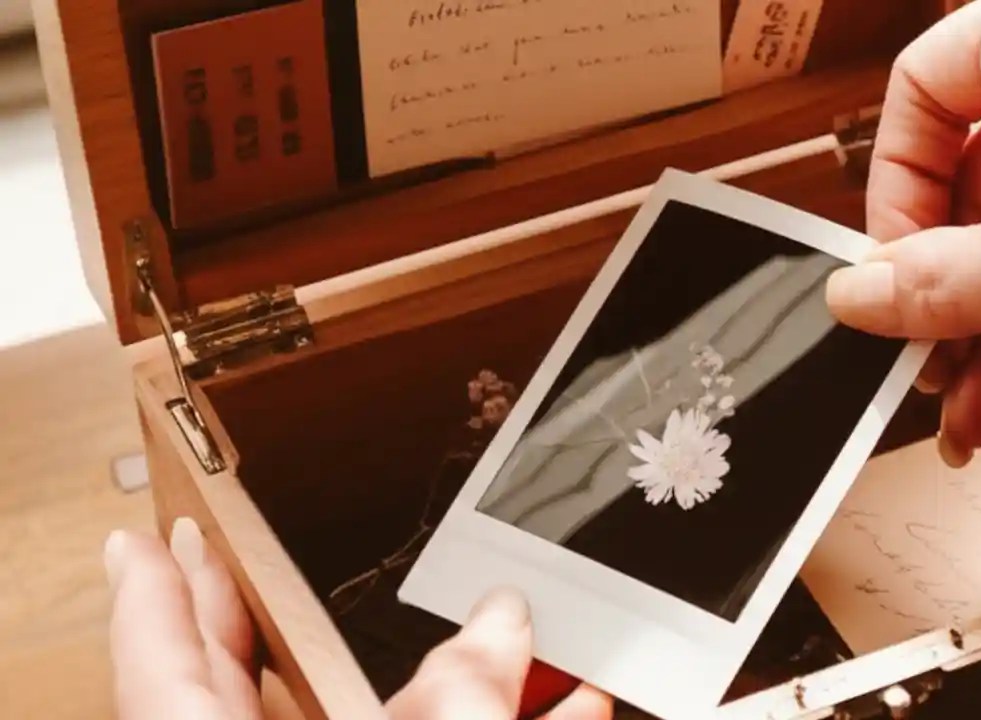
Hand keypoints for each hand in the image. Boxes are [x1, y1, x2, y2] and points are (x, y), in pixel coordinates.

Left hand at [103, 518, 612, 719]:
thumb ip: (455, 693)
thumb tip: (502, 623)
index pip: (165, 666)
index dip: (154, 591)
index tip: (141, 535)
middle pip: (261, 682)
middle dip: (270, 610)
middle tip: (245, 544)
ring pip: (385, 719)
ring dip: (437, 669)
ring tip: (465, 604)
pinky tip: (574, 697)